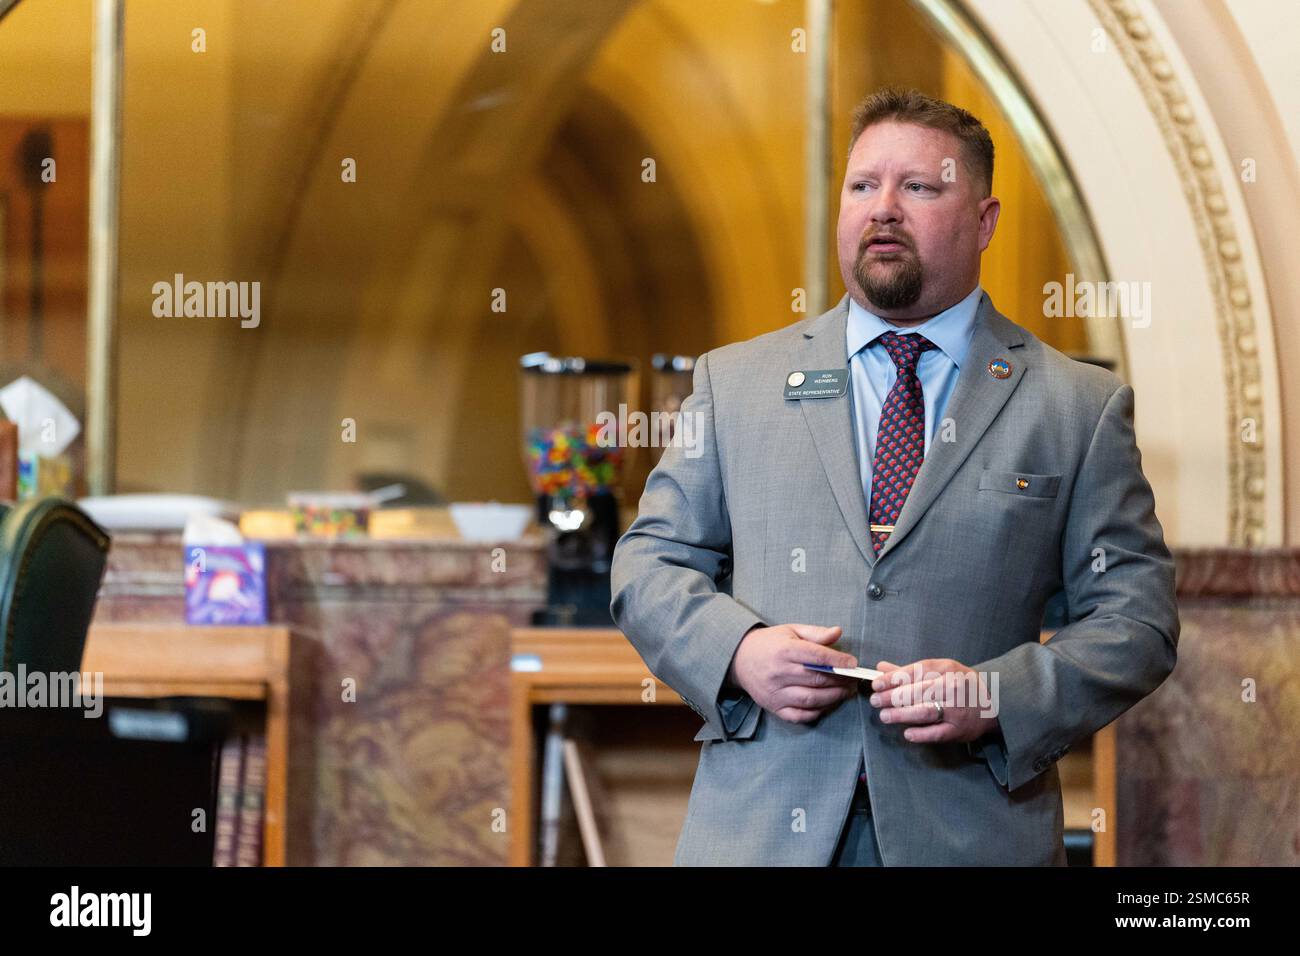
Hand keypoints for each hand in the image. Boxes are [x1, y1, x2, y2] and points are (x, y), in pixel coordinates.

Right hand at [728, 624, 859, 723]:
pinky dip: (817, 712)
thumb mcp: (790, 631)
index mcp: (783, 650)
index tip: (853, 663)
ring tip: (845, 692)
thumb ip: (815, 633)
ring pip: (810, 699)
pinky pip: (800, 715)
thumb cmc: (769, 644)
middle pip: (816, 679)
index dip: (837, 660)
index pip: (816, 656)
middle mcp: (778, 673)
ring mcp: (775, 693)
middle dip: (840, 680)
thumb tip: (838, 632)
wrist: (739, 659)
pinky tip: (828, 704)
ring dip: (833, 697)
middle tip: (853, 680)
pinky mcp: (773, 707)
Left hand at [868, 658, 999, 743]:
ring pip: (925, 712)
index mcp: (946, 669)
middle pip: (918, 692)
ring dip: (902, 715)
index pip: (915, 672)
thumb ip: (908, 671)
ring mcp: (957, 709)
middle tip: (875, 701)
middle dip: (892, 697)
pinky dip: (921, 734)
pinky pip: (938, 733)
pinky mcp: (959, 729)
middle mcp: (953, 687)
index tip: (876, 684)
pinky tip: (907, 733)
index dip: (893, 678)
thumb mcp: (939, 671)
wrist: (993, 703)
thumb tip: (881, 668)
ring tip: (884, 716)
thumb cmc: (961, 685)